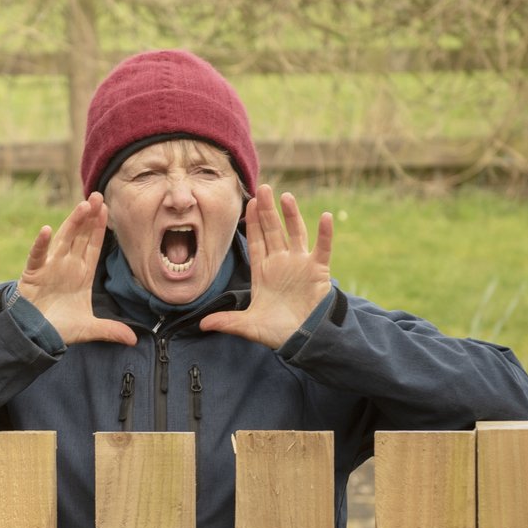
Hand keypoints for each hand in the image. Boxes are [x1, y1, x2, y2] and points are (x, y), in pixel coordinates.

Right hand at [16, 193, 136, 346]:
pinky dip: (41, 244)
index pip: (93, 246)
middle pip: (80, 236)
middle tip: (99, 195)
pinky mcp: (33, 274)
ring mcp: (50, 268)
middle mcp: (66, 266)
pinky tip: (46, 230)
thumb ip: (111, 330)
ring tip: (83, 206)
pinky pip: (37, 256)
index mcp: (81, 274)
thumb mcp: (89, 328)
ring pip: (63, 240)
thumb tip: (134, 340)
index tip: (108, 209)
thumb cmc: (58, 327)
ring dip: (72, 223)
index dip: (100, 228)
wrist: (33, 335)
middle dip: (89, 216)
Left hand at [200, 183, 333, 349]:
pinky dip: (325, 234)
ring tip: (286, 196)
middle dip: (268, 211)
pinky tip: (325, 217)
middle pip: (274, 231)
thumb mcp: (249, 326)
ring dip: (292, 216)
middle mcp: (282, 263)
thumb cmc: (277, 332)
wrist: (304, 340)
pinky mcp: (318, 271)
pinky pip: (322, 248)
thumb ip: (228, 321)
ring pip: (296, 234)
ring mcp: (301, 265)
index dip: (253, 223)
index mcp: (263, 272)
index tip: (249, 203)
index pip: (257, 241)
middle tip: (263, 188)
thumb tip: (202, 325)